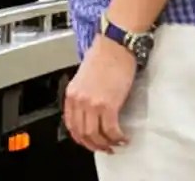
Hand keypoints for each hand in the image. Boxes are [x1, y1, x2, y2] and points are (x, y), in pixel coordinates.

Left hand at [63, 36, 135, 153]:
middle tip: (105, 148)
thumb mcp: (85, 78)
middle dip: (95, 145)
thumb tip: (91, 113)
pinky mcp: (108, 105)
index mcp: (72, 94)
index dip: (81, 138)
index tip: (90, 142)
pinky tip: (124, 137)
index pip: (71, 124)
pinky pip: (111, 130)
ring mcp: (92, 104)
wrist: (115, 46)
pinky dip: (118, 138)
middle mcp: (79, 100)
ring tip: (116, 144)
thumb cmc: (103, 57)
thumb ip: (84, 96)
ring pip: (96, 135)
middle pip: (83, 133)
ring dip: (107, 144)